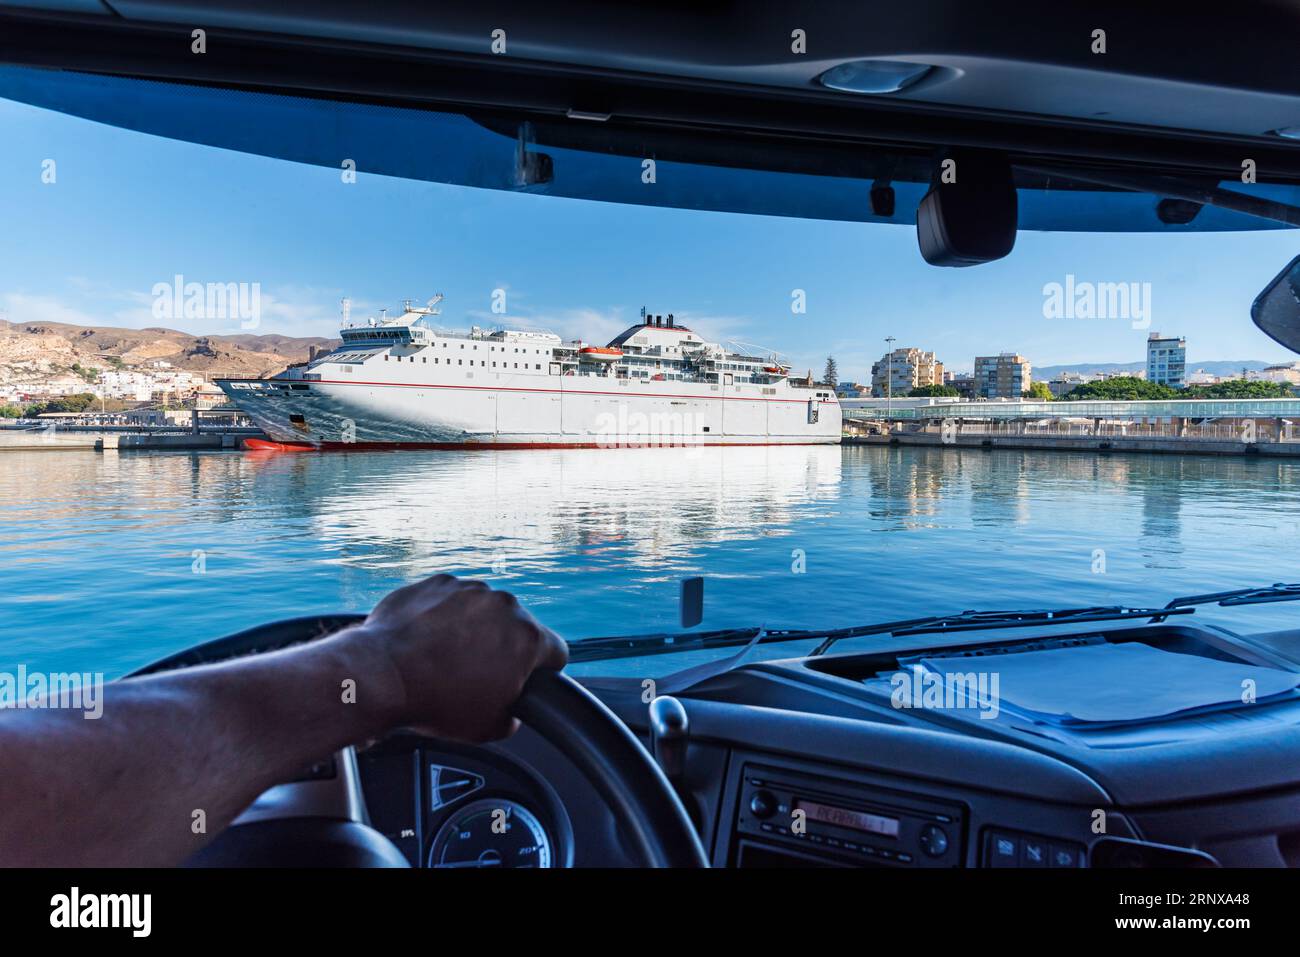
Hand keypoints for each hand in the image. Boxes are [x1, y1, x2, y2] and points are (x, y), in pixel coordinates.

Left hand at [353, 574, 567, 741]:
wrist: (382, 675)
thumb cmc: (435, 701)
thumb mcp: (488, 728)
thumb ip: (513, 713)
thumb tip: (509, 709)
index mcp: (528, 638)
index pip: (556, 651)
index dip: (543, 669)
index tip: (527, 676)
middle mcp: (504, 605)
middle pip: (516, 627)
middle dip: (502, 648)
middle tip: (475, 674)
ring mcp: (469, 589)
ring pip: (482, 611)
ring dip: (472, 629)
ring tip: (444, 658)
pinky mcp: (438, 582)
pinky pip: (450, 599)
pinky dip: (442, 616)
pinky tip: (426, 641)